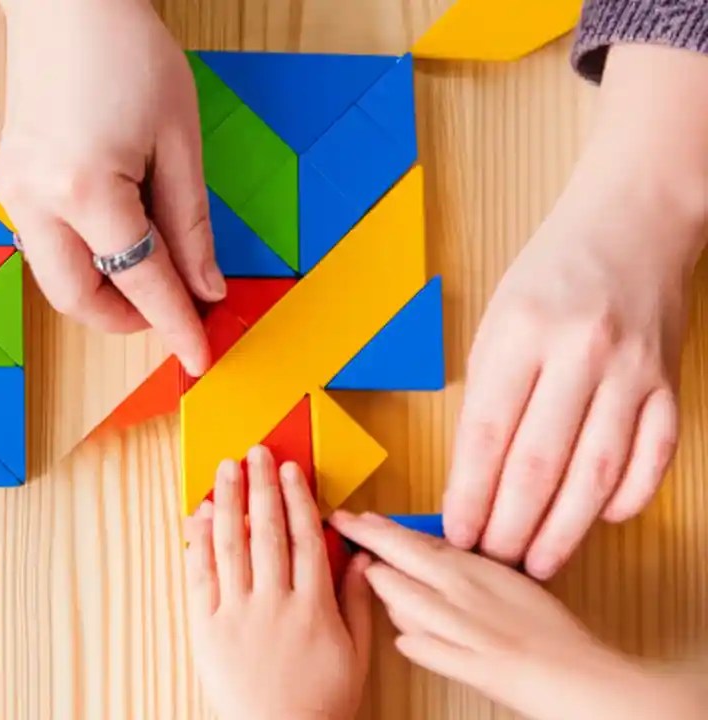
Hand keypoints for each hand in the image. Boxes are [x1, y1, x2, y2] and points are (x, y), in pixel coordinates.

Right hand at [0, 0, 222, 375]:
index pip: (139, 280)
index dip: (174, 324)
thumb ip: (190, 224)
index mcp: (85, 188)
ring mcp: (13, 193)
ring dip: (104, 288)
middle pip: (78, 298)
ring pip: (57, 278)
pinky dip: (84, 256)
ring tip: (153, 261)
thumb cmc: (128, 53)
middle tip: (174, 309)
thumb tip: (205, 288)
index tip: (199, 355)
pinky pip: (45, 246)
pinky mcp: (7, 183)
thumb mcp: (179, 140)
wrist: (66, 4)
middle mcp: (36, 200)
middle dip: (127, 318)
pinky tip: (118, 229)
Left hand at [184, 447, 371, 719]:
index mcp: (314, 606)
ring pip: (232, 545)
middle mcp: (275, 603)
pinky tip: (200, 516)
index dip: (296, 499)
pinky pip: (201, 577)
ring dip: (229, 502)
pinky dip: (199, 543)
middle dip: (261, 486)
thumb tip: (359, 556)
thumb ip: (355, 601)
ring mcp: (238, 614)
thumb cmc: (322, 701)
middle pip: (267, 531)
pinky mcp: (208, 629)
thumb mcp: (356, 653)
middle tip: (256, 452)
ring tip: (226, 470)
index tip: (290, 470)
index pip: (304, 538)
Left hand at [332, 510, 705, 719]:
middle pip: (397, 562)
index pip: (413, 540)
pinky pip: (419, 649)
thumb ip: (466, 564)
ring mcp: (461, 631)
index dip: (377, 528)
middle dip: (365, 544)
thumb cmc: (550, 631)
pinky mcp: (465, 665)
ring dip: (384, 593)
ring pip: (399, 603)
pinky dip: (409, 640)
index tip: (353, 517)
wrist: (582, 677)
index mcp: (475, 569)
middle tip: (343, 530)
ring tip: (380, 585)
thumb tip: (430, 545)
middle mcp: (463, 595)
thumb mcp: (508, 580)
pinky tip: (406, 636)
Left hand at [444, 44, 707, 577]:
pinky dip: (627, 496)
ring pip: (595, 471)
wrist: (633, 222)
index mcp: (520, 334)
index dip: (468, 493)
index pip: (487, 433)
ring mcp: (631, 372)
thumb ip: (488, 391)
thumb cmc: (550, 275)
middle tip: (489, 562)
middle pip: (538, 463)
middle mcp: (578, 354)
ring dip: (564, 528)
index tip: (453, 532)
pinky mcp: (669, 383)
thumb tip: (471, 474)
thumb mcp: (497, 320)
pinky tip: (599, 519)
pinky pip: (652, 455)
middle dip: (510, 524)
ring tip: (537, 562)